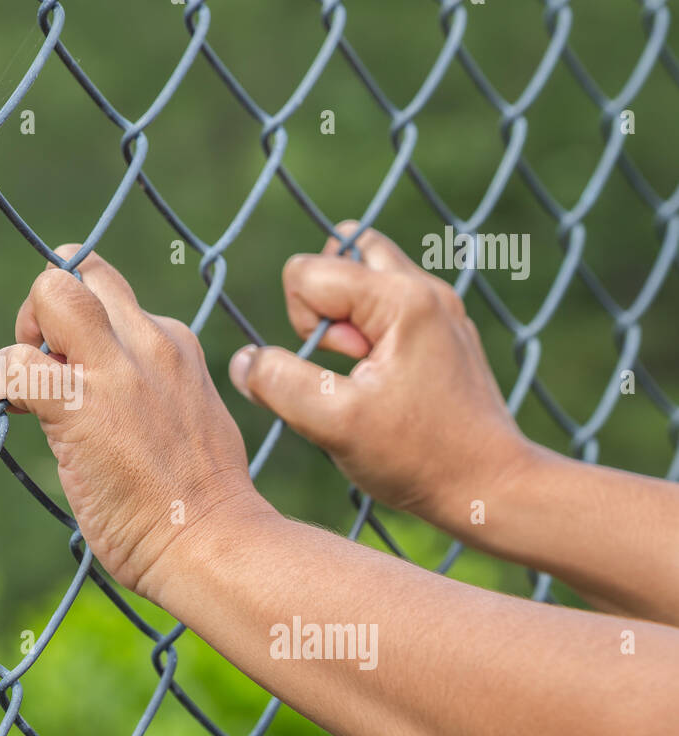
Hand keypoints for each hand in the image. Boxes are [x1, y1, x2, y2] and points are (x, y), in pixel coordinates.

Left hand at [0, 245, 269, 603]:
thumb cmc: (201, 501)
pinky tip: (8, 409)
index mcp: (175, 344)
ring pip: (51, 290)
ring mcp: (116, 371)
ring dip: (21, 333)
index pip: (112, 294)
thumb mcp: (190, 416)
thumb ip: (155, 388)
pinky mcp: (79, 406)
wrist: (211, 543)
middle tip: (42, 360)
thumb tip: (116, 397)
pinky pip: (15, 364)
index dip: (78, 320)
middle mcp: (149, 343)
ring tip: (27, 385)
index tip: (72, 366)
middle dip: (44, 303)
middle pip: (81, 268)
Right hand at [228, 221, 530, 525]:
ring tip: (363, 370)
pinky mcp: (443, 331)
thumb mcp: (333, 424)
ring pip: (367, 274)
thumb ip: (277, 383)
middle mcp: (426, 289)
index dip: (299, 323)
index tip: (334, 369)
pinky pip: (388, 305)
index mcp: (402, 299)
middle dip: (324, 301)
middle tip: (346, 358)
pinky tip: (382, 382)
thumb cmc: (418, 458)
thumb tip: (243, 360)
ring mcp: (440, 308)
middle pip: (343, 248)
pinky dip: (371, 333)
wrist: (492, 487)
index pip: (307, 272)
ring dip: (347, 316)